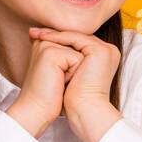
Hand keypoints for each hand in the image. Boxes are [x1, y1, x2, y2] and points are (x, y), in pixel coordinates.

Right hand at [4, 34, 84, 136]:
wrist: (37, 110)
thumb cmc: (50, 95)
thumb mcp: (62, 72)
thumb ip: (69, 57)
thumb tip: (84, 53)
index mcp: (45, 44)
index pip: (75, 46)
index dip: (76, 66)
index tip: (60, 78)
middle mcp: (44, 41)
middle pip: (80, 48)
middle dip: (76, 67)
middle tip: (57, 81)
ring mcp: (46, 45)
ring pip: (80, 53)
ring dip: (75, 71)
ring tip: (58, 81)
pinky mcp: (50, 52)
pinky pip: (78, 58)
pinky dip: (73, 74)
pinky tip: (59, 82)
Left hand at [28, 26, 122, 141]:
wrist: (83, 109)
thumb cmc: (74, 97)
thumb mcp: (68, 72)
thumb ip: (65, 56)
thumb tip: (46, 43)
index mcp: (103, 56)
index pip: (78, 41)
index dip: (57, 38)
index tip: (36, 36)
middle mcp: (108, 51)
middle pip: (76, 37)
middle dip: (53, 34)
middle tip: (33, 32)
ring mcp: (107, 50)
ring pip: (75, 36)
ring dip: (54, 33)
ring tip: (35, 33)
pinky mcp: (101, 51)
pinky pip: (76, 38)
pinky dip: (58, 37)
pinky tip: (43, 37)